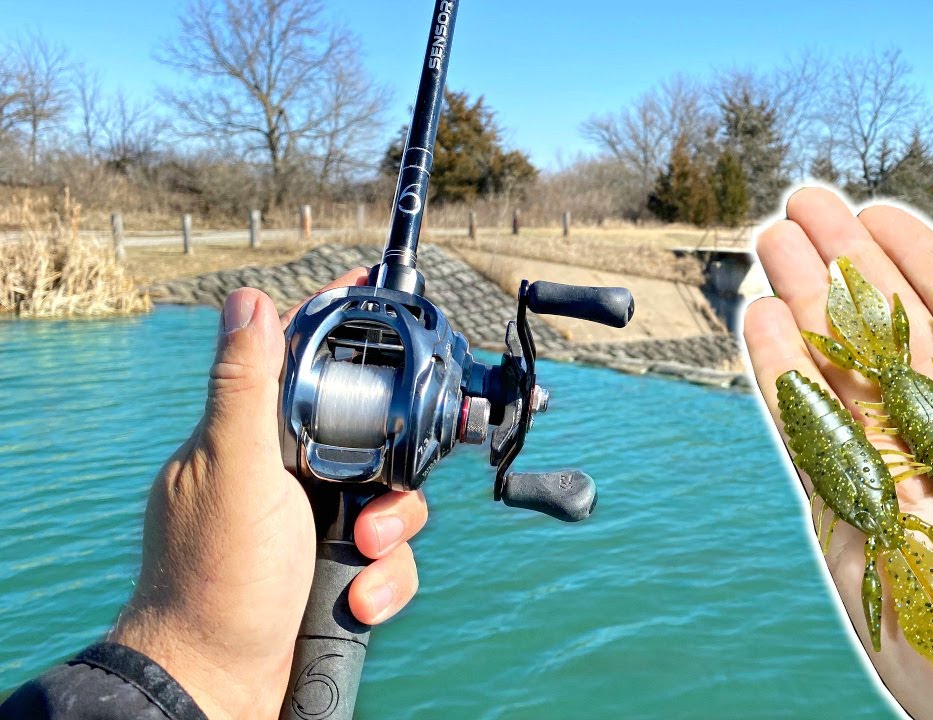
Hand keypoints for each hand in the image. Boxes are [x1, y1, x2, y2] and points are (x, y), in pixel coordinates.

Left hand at [110, 269, 428, 718]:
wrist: (219, 683)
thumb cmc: (214, 580)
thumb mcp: (233, 472)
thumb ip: (245, 387)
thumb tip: (247, 299)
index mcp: (255, 441)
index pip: (303, 360)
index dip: (343, 323)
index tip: (380, 286)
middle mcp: (287, 477)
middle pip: (374, 437)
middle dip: (392, 479)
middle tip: (373, 511)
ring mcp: (312, 525)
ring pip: (393, 501)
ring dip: (391, 538)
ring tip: (359, 562)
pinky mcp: (335, 569)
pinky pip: (392, 557)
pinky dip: (385, 581)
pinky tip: (356, 600)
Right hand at [745, 189, 932, 719]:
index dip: (915, 257)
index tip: (878, 208)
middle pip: (885, 327)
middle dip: (842, 263)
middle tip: (800, 202)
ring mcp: (900, 473)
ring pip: (840, 369)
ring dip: (803, 304)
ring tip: (770, 244)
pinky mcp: (856, 523)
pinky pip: (813, 439)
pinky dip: (783, 379)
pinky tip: (763, 322)